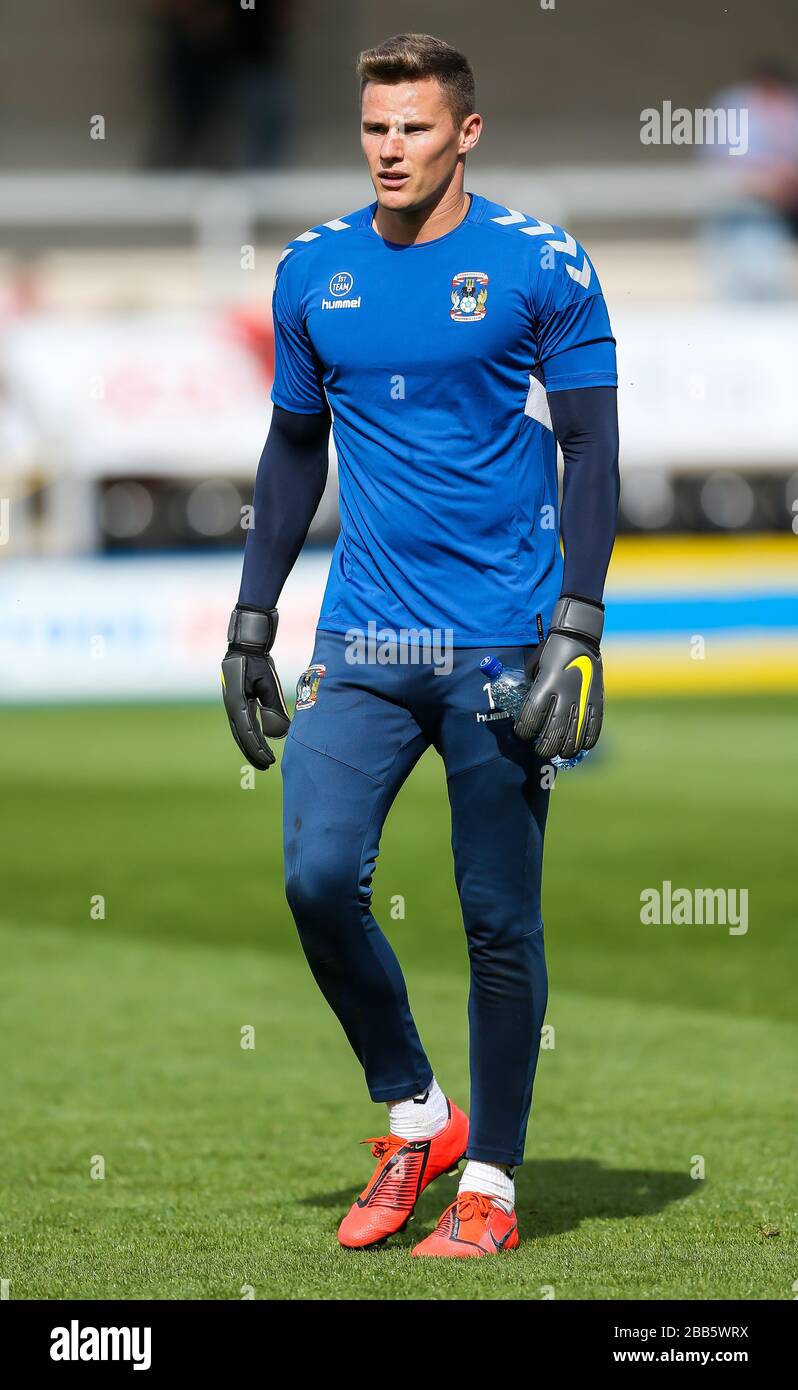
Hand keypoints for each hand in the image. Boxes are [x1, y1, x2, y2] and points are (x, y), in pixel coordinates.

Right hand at [221, 605, 289, 769]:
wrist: (244, 645)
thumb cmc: (257, 661)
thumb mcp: (268, 682)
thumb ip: (273, 706)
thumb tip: (282, 731)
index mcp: (237, 702)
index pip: (248, 732)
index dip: (258, 749)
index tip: (269, 761)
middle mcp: (231, 706)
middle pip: (241, 736)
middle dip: (253, 753)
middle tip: (267, 767)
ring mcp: (232, 704)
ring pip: (240, 732)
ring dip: (251, 746)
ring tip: (263, 759)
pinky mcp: (235, 702)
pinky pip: (242, 723)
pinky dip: (250, 735)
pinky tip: (259, 742)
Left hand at [514, 596, 604, 758]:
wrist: (579, 637)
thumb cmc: (551, 651)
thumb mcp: (534, 666)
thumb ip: (532, 687)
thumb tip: (528, 706)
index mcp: (546, 684)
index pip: (532, 716)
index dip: (525, 731)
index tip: (523, 735)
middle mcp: (565, 693)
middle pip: (553, 731)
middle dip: (545, 746)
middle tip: (541, 750)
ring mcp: (583, 697)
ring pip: (575, 733)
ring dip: (566, 748)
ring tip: (560, 753)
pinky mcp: (597, 699)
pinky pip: (595, 725)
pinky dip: (588, 739)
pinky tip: (582, 746)